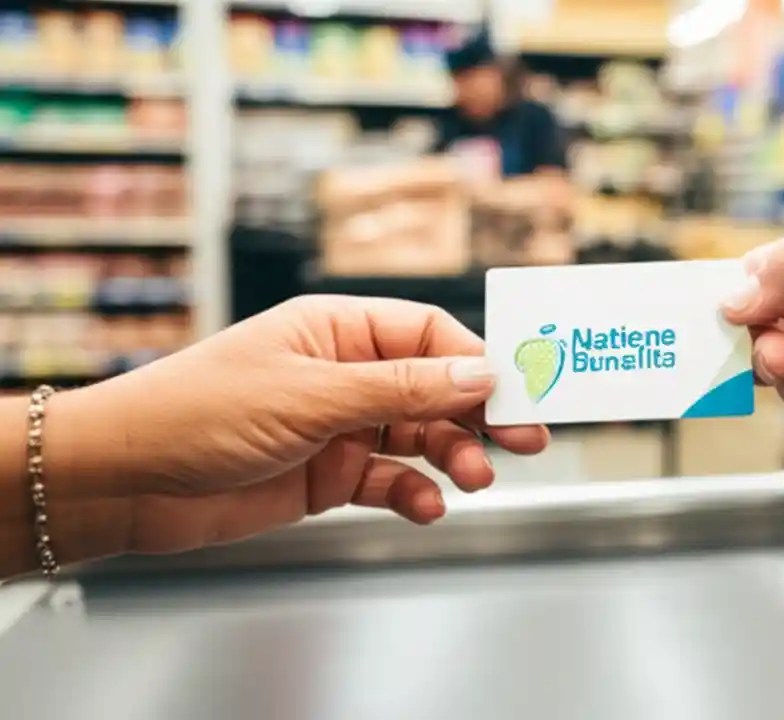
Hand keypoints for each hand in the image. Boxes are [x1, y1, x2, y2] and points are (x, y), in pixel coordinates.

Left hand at [42, 296, 548, 560]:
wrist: (126, 481)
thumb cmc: (202, 410)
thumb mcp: (313, 394)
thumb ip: (403, 389)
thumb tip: (482, 372)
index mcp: (340, 329)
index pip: (431, 335)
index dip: (479, 362)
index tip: (519, 394)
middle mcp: (346, 373)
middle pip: (436, 388)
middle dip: (480, 416)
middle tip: (524, 444)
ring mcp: (338, 425)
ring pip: (420, 437)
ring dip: (453, 458)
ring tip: (475, 481)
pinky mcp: (328, 474)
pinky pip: (389, 480)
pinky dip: (414, 493)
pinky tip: (426, 508)